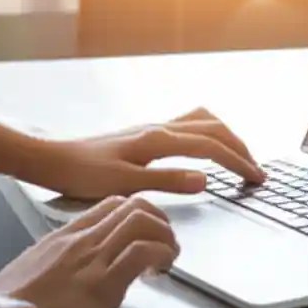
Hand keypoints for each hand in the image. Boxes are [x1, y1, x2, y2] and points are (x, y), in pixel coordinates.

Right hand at [0, 196, 177, 307]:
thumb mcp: (26, 276)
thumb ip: (47, 269)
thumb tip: (54, 279)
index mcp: (62, 240)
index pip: (108, 206)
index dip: (135, 214)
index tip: (143, 234)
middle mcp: (81, 242)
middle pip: (132, 204)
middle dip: (159, 220)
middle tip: (164, 243)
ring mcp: (93, 258)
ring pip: (142, 219)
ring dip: (165, 236)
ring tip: (168, 257)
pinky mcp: (105, 282)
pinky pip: (144, 251)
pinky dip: (162, 255)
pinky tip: (161, 270)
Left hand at [29, 107, 266, 198]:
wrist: (52, 160)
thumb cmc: (82, 174)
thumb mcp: (125, 185)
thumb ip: (167, 181)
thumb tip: (205, 180)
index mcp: (158, 140)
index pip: (211, 147)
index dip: (238, 163)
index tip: (256, 179)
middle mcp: (160, 128)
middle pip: (215, 129)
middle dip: (240, 149)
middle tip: (256, 172)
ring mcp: (154, 128)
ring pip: (204, 122)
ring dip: (227, 137)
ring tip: (239, 157)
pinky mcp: (147, 134)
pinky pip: (191, 125)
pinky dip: (210, 134)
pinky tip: (207, 149)